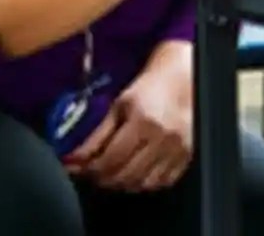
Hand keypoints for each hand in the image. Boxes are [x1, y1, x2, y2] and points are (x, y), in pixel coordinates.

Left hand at [65, 64, 191, 191]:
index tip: (76, 168)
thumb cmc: (149, 88)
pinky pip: (162, 182)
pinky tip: (134, 176)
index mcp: (143, 121)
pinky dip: (144, 184)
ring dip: (122, 184)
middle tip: (91, 173)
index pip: (111, 158)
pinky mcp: (187, 156)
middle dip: (102, 178)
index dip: (90, 168)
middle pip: (126, 175)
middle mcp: (162, 138)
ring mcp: (177, 150)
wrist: (183, 79)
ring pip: (143, 184)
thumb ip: (98, 134)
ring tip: (110, 175)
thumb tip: (76, 158)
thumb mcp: (119, 106)